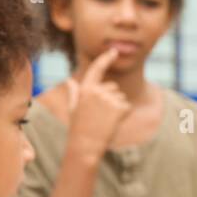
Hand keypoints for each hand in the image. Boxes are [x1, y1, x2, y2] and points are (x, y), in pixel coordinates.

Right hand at [64, 47, 131, 166]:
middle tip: (100, 116)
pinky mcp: (120, 108)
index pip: (97, 68)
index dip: (106, 58)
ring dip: (117, 108)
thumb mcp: (74, 108)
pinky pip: (127, 107)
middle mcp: (98, 91)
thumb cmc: (78, 128)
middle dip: (111, 98)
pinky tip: (113, 123)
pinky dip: (124, 115)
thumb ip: (74, 92)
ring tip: (105, 120)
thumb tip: (69, 80)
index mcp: (85, 89)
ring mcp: (110, 99)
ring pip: (121, 98)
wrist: (86, 146)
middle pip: (113, 88)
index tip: (114, 50)